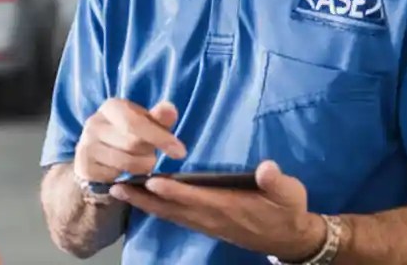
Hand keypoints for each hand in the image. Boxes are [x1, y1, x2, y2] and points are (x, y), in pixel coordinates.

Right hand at [73, 99, 187, 182]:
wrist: (96, 154)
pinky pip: (114, 176)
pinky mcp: (85, 166)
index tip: (181, 152)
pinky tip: (127, 171)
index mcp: (111, 107)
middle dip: (150, 153)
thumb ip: (159, 118)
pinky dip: (126, 176)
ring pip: (126, 162)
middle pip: (132, 143)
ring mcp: (86, 145)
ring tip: (144, 162)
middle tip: (154, 156)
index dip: (160, 138)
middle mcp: (94, 123)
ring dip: (142, 166)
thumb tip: (170, 108)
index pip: (136, 123)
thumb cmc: (128, 134)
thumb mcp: (145, 123)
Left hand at [109, 160, 326, 260]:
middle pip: (172, 210)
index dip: (175, 192)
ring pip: (169, 215)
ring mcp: (207, 224)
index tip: (152, 182)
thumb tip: (268, 168)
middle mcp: (212, 218)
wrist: (289, 237)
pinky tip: (142, 202)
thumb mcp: (290, 194)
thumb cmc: (288, 210)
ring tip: (118, 191)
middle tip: (116, 187)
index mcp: (229, 207)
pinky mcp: (206, 225)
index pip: (197, 198)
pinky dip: (156, 210)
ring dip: (144, 205)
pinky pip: (175, 218)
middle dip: (144, 200)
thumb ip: (277, 182)